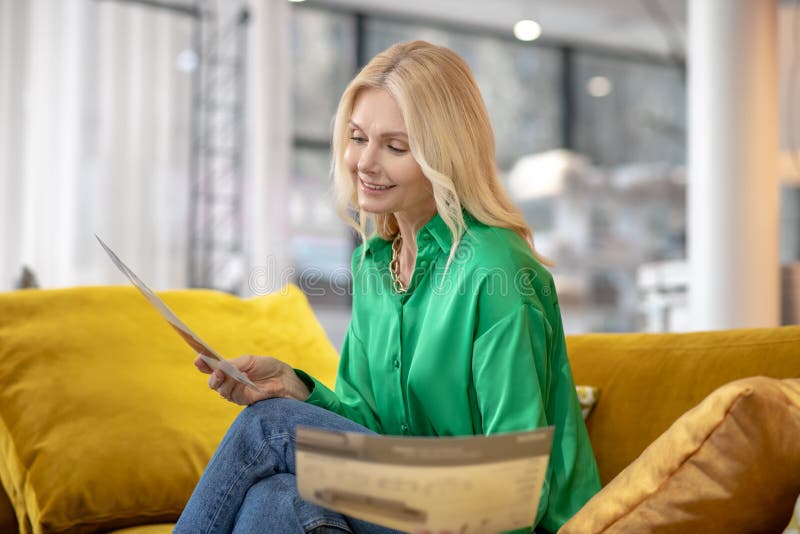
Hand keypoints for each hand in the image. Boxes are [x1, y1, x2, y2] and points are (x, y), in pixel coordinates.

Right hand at [194, 354, 310, 405]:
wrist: (284, 379)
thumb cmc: (267, 367)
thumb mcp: (249, 361)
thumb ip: (234, 364)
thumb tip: (220, 366)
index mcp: (229, 368)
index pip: (211, 367)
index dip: (203, 363)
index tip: (198, 358)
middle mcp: (229, 380)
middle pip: (213, 381)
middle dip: (213, 376)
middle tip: (218, 371)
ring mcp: (234, 391)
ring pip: (221, 390)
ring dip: (225, 382)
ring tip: (234, 374)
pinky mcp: (242, 400)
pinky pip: (232, 395)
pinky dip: (234, 387)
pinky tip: (242, 380)